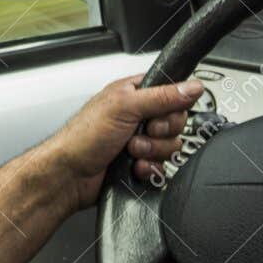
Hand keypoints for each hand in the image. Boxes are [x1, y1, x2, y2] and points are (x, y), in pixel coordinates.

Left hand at [40, 74, 205, 210]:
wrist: (70, 175)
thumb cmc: (83, 136)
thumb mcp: (124, 107)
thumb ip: (162, 96)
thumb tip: (192, 86)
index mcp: (135, 93)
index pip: (173, 92)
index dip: (173, 106)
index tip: (159, 114)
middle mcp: (140, 115)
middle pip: (176, 122)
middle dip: (160, 132)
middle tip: (139, 133)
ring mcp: (141, 141)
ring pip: (171, 146)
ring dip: (152, 151)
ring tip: (130, 151)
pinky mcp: (141, 163)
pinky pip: (163, 166)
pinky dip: (150, 169)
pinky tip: (134, 167)